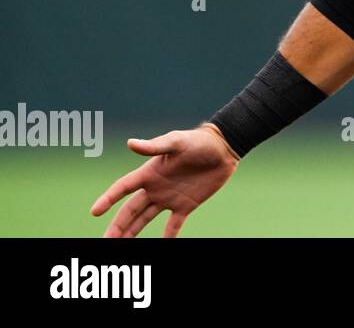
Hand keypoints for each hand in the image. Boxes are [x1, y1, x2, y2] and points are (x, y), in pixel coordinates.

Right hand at [90, 123, 239, 236]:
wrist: (224, 148)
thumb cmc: (198, 141)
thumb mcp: (176, 142)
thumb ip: (154, 146)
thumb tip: (130, 143)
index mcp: (149, 173)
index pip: (123, 188)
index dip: (108, 199)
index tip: (94, 212)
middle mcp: (155, 188)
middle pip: (129, 210)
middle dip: (117, 226)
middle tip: (105, 241)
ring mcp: (169, 198)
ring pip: (144, 220)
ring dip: (132, 232)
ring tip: (119, 246)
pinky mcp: (185, 205)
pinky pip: (173, 225)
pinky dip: (167, 237)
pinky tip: (161, 247)